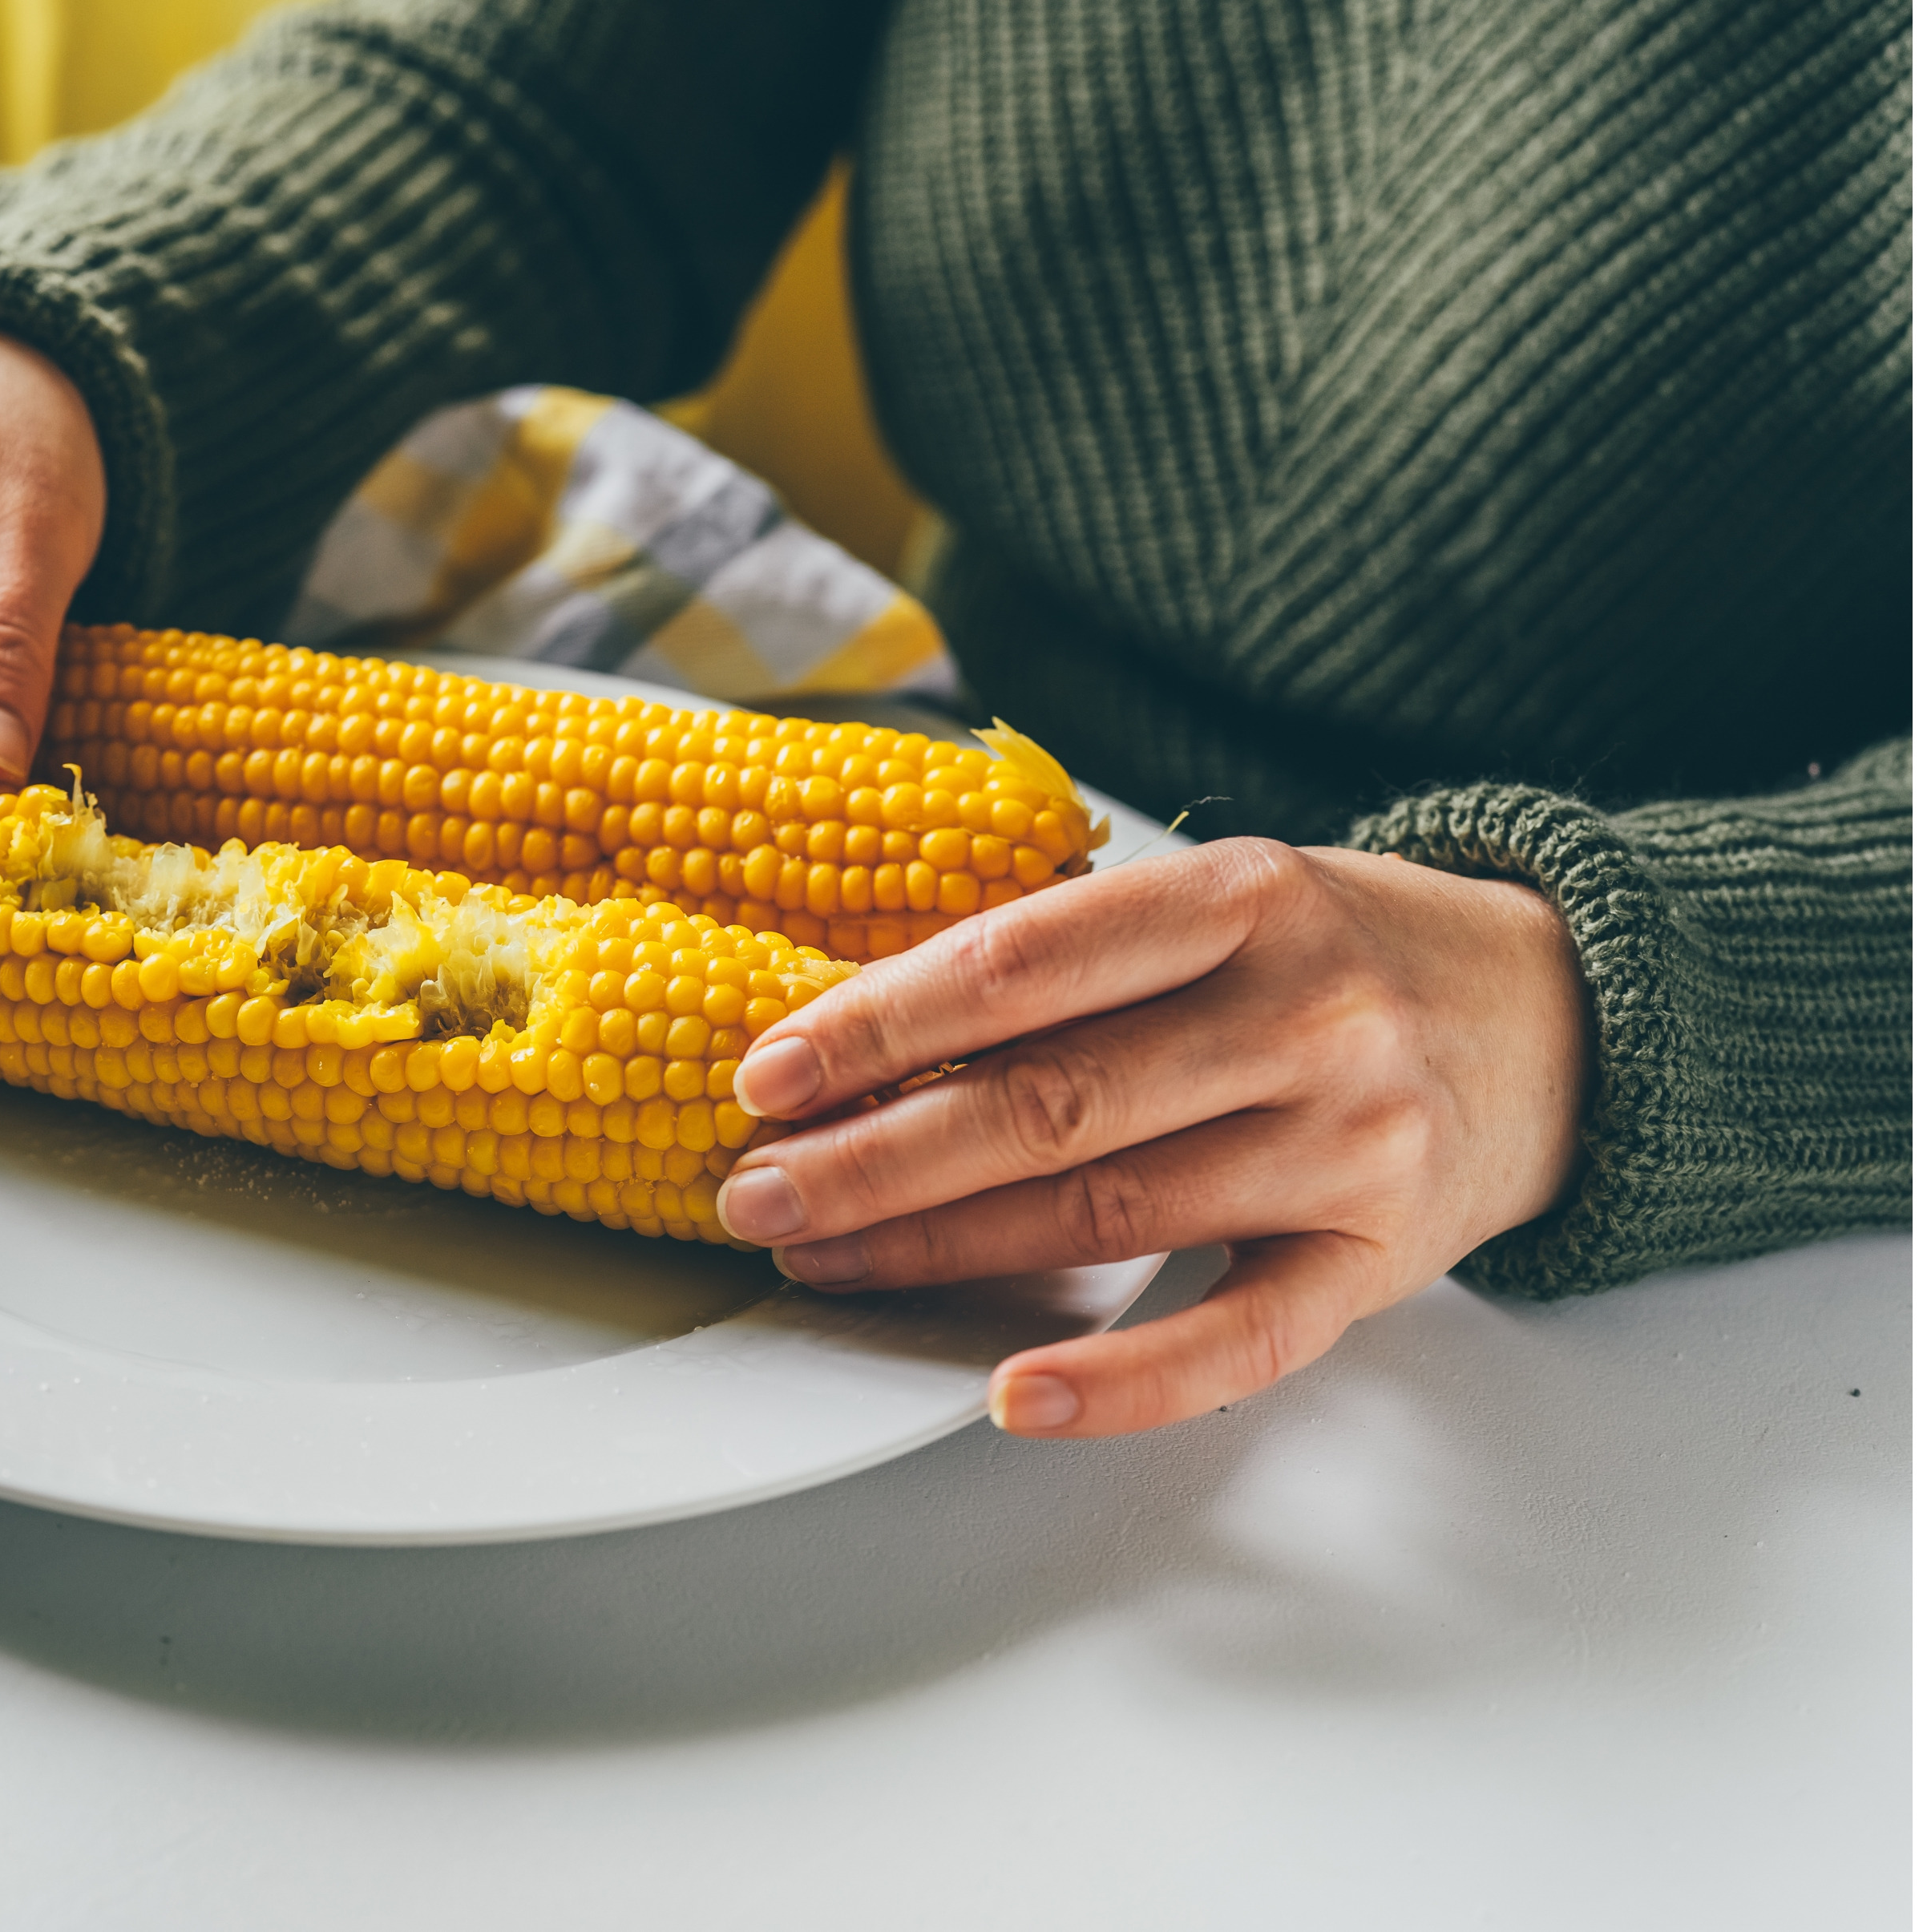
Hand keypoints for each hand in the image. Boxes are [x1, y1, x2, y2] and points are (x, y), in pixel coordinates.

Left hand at [711, 839, 1592, 1436]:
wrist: (1564, 1018)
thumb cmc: (1343, 955)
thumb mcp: (1230, 903)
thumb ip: (1081, 957)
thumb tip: (864, 1033)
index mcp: (1245, 898)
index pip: (1025, 961)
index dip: (882, 1023)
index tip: (769, 1074)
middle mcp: (1306, 1016)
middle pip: (1047, 1101)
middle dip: (875, 1156)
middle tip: (753, 1191)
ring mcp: (1351, 1146)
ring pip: (1108, 1213)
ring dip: (941, 1250)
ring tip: (822, 1257)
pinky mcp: (1383, 1263)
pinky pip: (1237, 1337)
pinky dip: (1122, 1379)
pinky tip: (1014, 1395)